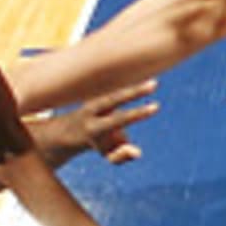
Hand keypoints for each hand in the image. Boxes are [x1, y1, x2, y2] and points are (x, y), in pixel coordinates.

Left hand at [43, 81, 159, 167]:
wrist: (69, 130)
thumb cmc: (97, 144)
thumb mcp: (107, 155)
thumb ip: (121, 156)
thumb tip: (137, 152)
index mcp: (94, 128)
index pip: (119, 119)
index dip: (137, 113)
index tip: (155, 106)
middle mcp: (92, 110)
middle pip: (114, 98)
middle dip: (134, 91)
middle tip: (154, 84)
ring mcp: (92, 98)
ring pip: (114, 88)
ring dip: (133, 84)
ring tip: (154, 82)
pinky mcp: (94, 89)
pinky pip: (112, 82)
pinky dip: (126, 79)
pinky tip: (142, 69)